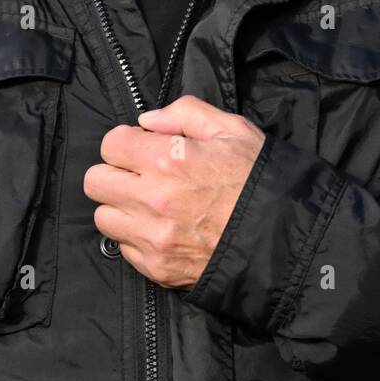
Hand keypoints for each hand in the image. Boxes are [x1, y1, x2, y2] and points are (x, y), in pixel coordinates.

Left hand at [83, 95, 266, 289]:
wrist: (283, 240)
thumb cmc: (259, 180)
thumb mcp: (232, 129)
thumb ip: (185, 112)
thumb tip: (147, 121)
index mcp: (167, 160)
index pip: (110, 144)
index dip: (126, 142)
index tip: (143, 148)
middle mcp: (152, 200)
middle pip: (96, 181)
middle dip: (116, 173)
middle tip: (141, 176)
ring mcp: (152, 238)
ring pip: (104, 217)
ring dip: (122, 208)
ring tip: (151, 205)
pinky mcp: (157, 268)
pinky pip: (124, 248)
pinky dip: (138, 238)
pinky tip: (165, 229)